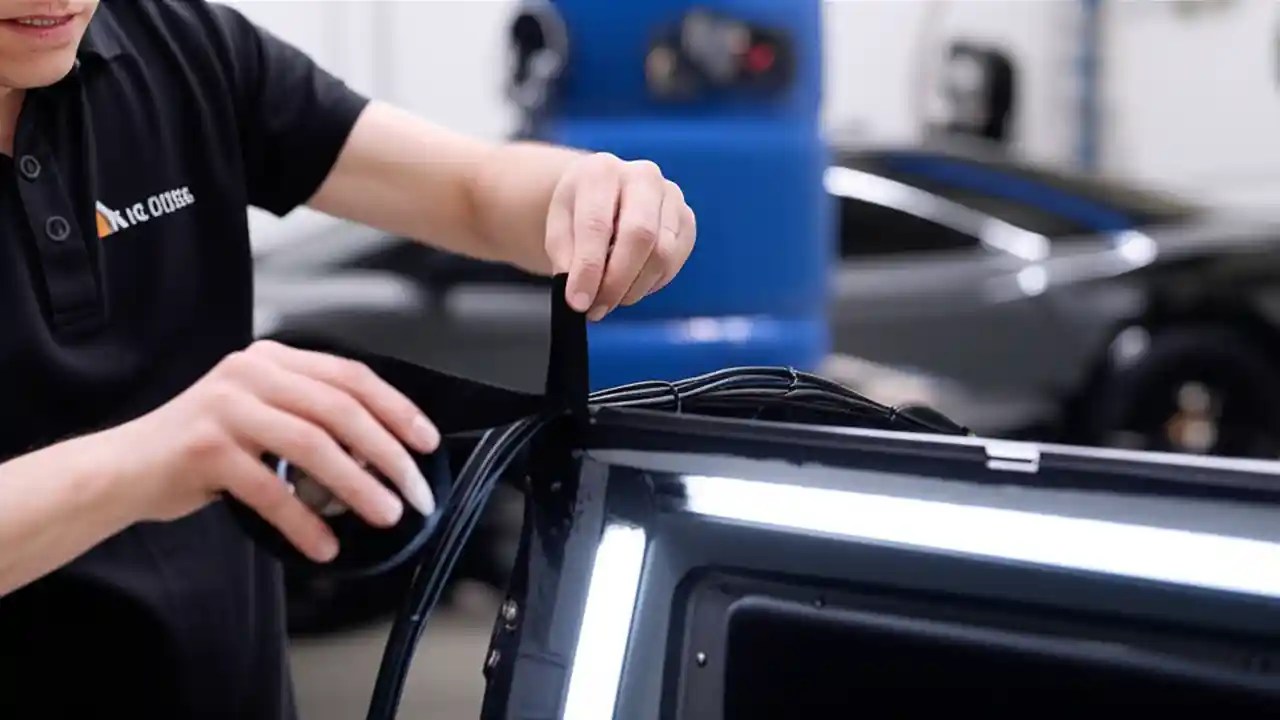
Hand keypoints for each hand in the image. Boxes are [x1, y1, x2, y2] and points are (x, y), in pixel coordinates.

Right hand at [114, 340, 440, 562]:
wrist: (124, 468)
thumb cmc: (204, 448)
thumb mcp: (262, 415)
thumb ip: (313, 419)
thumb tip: (385, 457)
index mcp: (272, 360)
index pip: (350, 377)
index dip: (396, 408)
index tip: (426, 441)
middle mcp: (250, 373)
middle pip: (340, 411)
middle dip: (388, 454)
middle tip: (417, 491)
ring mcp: (225, 408)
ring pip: (313, 446)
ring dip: (358, 486)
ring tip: (387, 514)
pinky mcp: (204, 448)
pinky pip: (270, 489)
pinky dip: (303, 521)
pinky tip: (324, 545)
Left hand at [545, 152, 696, 320]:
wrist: (601, 194)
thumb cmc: (577, 211)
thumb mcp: (557, 228)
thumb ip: (566, 259)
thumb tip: (581, 295)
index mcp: (602, 171)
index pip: (597, 224)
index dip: (589, 269)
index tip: (578, 302)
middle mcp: (643, 177)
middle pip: (640, 235)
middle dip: (617, 281)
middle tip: (597, 308)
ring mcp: (671, 196)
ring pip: (662, 253)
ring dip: (634, 288)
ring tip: (609, 301)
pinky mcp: (686, 219)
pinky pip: (675, 262)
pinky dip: (652, 283)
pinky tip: (631, 286)